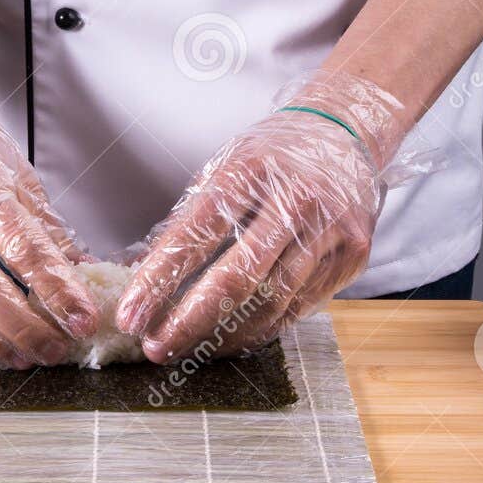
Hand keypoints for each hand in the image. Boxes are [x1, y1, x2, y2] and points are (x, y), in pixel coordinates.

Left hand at [117, 74, 404, 363]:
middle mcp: (294, 200)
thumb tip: (144, 276)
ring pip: (270, 303)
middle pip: (235, 279)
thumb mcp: (224, 168)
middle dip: (188, 322)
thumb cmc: (271, 156)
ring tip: (189, 349)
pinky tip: (230, 338)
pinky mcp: (352, 255)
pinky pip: (298, 307)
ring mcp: (329, 229)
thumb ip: (190, 221)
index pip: (194, 237)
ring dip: (223, 336)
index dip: (157, 282)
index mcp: (249, 172)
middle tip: (155, 348)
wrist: (344, 133)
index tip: (130, 317)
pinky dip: (260, 329)